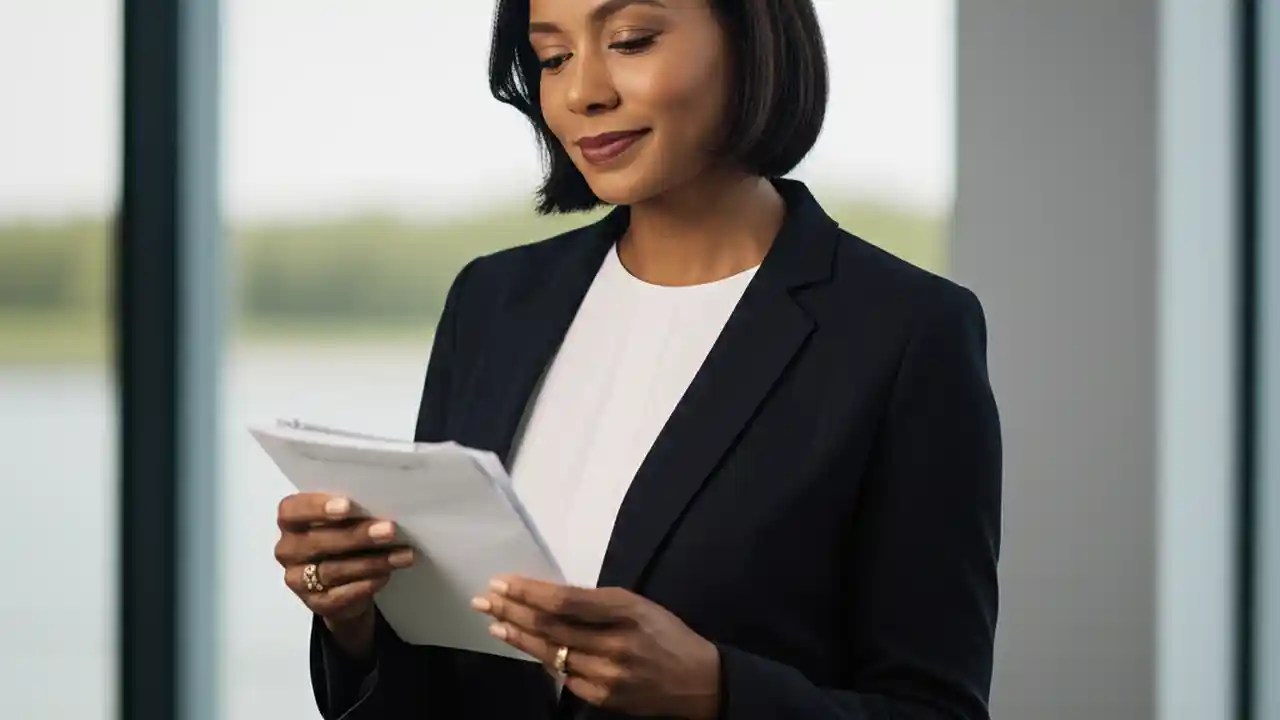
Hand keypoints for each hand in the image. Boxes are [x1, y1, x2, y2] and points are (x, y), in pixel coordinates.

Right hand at [274, 493, 414, 658]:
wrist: (345, 585)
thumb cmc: (345, 540)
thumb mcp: (345, 522)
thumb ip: (352, 514)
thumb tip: (382, 507)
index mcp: (290, 521)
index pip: (293, 511)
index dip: (318, 508)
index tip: (348, 506)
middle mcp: (287, 550)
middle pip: (319, 542)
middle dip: (357, 536)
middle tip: (389, 530)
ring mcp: (297, 579)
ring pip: (333, 570)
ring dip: (372, 562)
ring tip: (401, 555)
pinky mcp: (315, 603)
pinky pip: (341, 595)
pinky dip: (366, 584)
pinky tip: (386, 575)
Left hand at [471, 575, 721, 718]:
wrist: (699, 683)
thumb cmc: (667, 634)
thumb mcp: (639, 605)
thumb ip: (597, 603)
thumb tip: (549, 598)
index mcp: (625, 611)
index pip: (564, 602)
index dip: (529, 592)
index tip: (503, 582)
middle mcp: (614, 644)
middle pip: (550, 627)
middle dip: (512, 610)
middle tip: (484, 599)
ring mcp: (606, 675)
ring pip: (550, 653)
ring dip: (517, 636)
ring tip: (494, 621)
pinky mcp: (602, 698)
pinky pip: (562, 676)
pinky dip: (540, 659)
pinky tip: (523, 646)